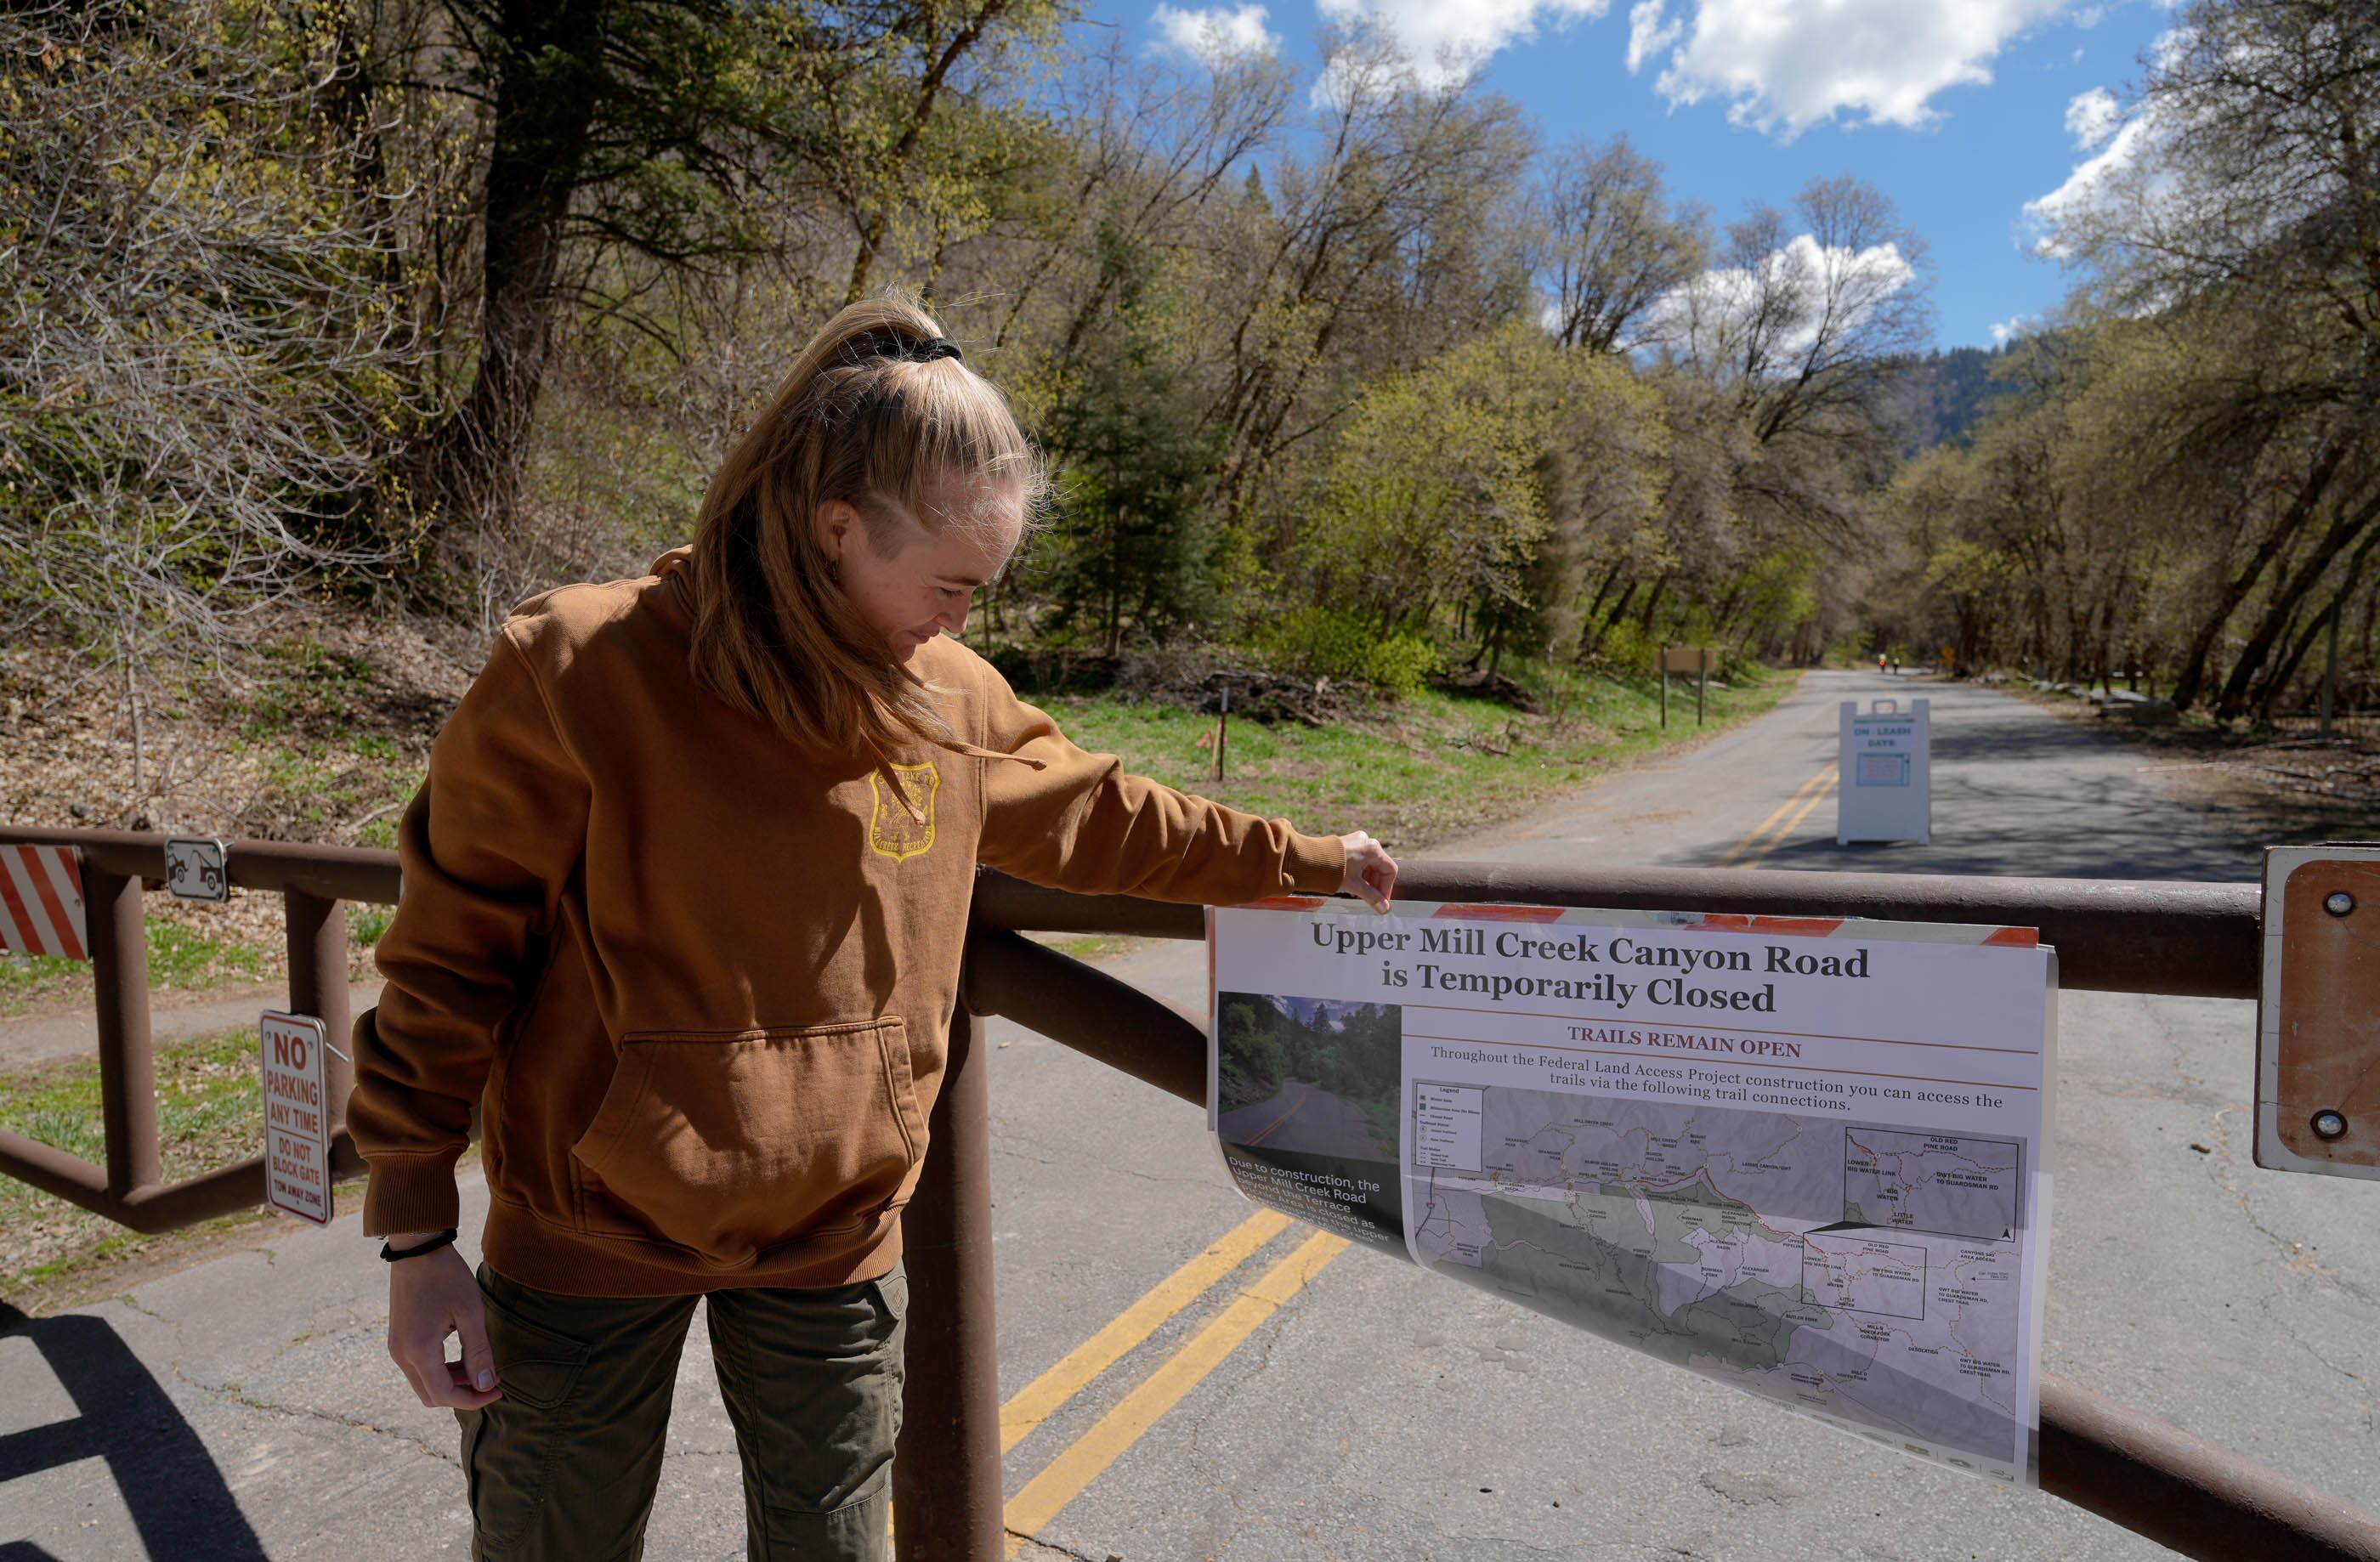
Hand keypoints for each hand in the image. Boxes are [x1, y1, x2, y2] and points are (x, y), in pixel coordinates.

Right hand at [386, 1241, 502, 1408]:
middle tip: (491, 1381)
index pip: (444, 1395)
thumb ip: (479, 1352)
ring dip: (452, 1382)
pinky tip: (463, 1356)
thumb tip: (487, 1385)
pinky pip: (419, 1368)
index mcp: (419, 1350)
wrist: (417, 1250)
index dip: (473, 1399)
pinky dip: (441, 1370)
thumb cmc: (446, 1276)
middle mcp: (401, 1355)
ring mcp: (397, 1348)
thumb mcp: (470, 1312)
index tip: (498, 1390)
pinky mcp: (398, 1340)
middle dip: (463, 1394)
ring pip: (424, 1383)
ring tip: (481, 1367)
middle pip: (431, 1396)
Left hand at [1337, 830, 1396, 912]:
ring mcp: (1355, 841)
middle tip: (1369, 899)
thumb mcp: (1354, 885)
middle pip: (1379, 867)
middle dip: (1375, 885)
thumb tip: (1384, 909)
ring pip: (1368, 864)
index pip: (1389, 870)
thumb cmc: (1331, 870)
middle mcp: (1366, 841)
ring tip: (1357, 894)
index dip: (1387, 888)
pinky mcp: (1345, 844)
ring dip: (1366, 881)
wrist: (1306, 859)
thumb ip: (1372, 897)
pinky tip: (1350, 885)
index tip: (1381, 901)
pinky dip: (1358, 873)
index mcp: (1373, 849)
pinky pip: (1358, 860)